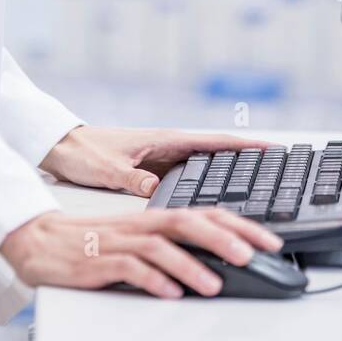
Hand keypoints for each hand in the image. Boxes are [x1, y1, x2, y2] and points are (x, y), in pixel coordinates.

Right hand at [0, 206, 283, 298]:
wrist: (38, 240)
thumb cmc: (90, 242)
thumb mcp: (136, 239)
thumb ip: (170, 245)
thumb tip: (215, 262)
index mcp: (152, 217)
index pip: (204, 214)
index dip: (239, 224)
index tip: (268, 240)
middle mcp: (140, 225)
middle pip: (187, 222)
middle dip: (223, 238)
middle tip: (252, 254)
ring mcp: (119, 241)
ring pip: (160, 246)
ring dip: (190, 264)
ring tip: (214, 284)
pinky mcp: (98, 260)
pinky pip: (129, 268)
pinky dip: (152, 280)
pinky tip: (169, 293)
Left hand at [40, 125, 270, 198]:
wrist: (61, 147)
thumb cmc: (82, 152)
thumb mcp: (107, 169)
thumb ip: (131, 179)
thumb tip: (153, 188)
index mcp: (165, 140)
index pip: (215, 142)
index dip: (246, 146)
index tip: (275, 148)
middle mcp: (169, 147)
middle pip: (218, 154)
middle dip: (249, 160)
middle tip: (279, 170)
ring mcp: (163, 159)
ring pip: (206, 167)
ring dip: (230, 174)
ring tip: (259, 187)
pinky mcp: (155, 170)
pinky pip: (189, 178)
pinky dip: (207, 184)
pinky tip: (216, 200)